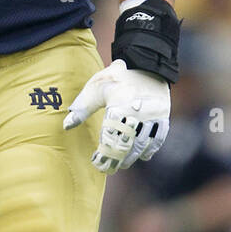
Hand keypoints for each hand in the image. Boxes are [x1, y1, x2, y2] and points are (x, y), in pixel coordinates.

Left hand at [63, 59, 169, 174]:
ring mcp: (152, 114)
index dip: (103, 150)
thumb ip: (82, 108)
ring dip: (132, 156)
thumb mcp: (96, 88)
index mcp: (118, 104)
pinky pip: (158, 136)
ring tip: (124, 164)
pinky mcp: (163, 115)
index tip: (96, 160)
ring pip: (142, 142)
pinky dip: (151, 148)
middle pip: (126, 142)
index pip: (109, 134)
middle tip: (109, 168)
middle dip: (117, 158)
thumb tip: (66, 126)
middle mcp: (137, 110)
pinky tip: (143, 156)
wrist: (147, 64)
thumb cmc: (116, 78)